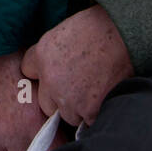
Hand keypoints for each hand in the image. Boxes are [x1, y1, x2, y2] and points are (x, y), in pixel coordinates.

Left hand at [19, 6, 133, 127]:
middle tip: (78, 85)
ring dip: (78, 109)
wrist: (123, 35)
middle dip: (59, 99)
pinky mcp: (89, 111)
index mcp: (41, 57)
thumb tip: (42, 70)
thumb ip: (45, 55)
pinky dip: (95, 114)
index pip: (28, 73)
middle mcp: (51, 82)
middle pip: (47, 104)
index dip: (44, 74)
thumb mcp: (60, 32)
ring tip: (94, 89)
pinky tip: (104, 96)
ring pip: (68, 115)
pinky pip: (87, 122)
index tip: (57, 71)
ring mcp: (69, 99)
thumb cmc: (95, 28)